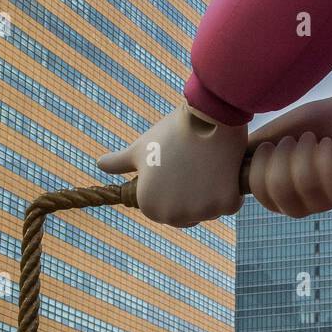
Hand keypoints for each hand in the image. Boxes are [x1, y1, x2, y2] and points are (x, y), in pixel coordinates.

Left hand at [97, 103, 246, 226]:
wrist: (208, 116)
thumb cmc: (172, 132)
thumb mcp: (140, 147)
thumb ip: (119, 162)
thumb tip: (100, 164)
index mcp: (150, 206)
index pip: (168, 211)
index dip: (176, 190)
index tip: (179, 170)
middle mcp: (174, 215)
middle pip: (190, 215)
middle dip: (195, 196)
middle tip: (196, 168)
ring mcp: (202, 211)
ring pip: (211, 210)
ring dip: (213, 194)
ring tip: (209, 167)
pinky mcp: (226, 203)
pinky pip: (231, 204)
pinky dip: (231, 190)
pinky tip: (225, 169)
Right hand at [246, 93, 331, 218]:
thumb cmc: (305, 125)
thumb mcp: (270, 136)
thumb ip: (247, 153)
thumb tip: (220, 165)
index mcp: (276, 194)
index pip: (260, 193)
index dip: (261, 167)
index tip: (270, 146)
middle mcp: (297, 204)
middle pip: (281, 191)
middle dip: (284, 156)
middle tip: (292, 140)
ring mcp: (322, 201)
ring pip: (307, 186)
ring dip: (307, 152)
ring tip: (311, 139)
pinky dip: (327, 157)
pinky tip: (327, 145)